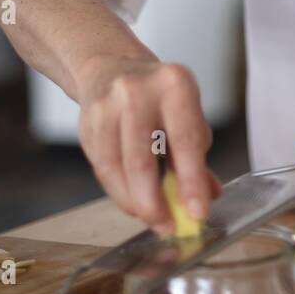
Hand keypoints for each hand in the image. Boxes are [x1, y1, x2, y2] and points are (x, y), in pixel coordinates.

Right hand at [76, 54, 221, 230]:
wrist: (112, 67)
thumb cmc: (158, 96)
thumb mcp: (187, 114)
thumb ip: (197, 155)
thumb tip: (208, 196)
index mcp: (174, 83)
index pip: (185, 140)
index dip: (192, 181)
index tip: (198, 213)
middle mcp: (137, 91)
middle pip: (143, 161)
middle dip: (155, 203)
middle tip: (169, 226)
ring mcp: (107, 106)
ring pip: (118, 170)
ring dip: (136, 203)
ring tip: (154, 218)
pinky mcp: (86, 124)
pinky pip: (102, 170)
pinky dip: (119, 193)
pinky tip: (134, 202)